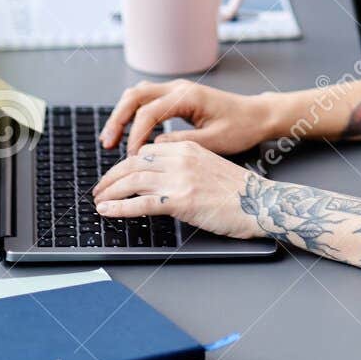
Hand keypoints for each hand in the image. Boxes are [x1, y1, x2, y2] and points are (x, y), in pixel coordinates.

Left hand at [93, 140, 256, 238]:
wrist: (262, 203)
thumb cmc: (240, 192)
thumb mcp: (210, 167)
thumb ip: (186, 166)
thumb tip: (162, 176)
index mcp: (189, 148)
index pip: (146, 152)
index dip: (125, 164)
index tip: (115, 176)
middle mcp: (182, 159)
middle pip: (134, 163)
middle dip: (111, 177)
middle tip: (99, 189)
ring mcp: (180, 179)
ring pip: (133, 180)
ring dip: (110, 191)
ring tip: (98, 200)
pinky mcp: (181, 201)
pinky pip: (141, 203)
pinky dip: (119, 207)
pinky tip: (107, 211)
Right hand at [100, 79, 281, 156]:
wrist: (257, 115)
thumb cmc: (241, 127)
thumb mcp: (214, 141)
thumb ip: (181, 144)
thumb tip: (153, 149)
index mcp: (187, 96)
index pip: (148, 112)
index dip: (134, 135)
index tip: (129, 157)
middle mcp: (179, 88)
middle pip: (135, 96)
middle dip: (118, 119)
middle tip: (107, 143)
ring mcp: (177, 90)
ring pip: (138, 94)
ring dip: (122, 115)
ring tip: (111, 139)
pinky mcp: (178, 97)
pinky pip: (147, 100)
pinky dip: (133, 114)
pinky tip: (129, 132)